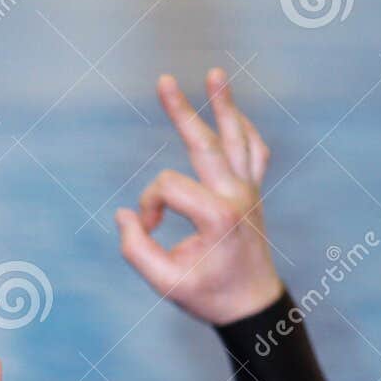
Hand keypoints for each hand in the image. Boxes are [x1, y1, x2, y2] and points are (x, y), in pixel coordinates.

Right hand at [115, 69, 284, 325]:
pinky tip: (233, 115)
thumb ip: (136, 249)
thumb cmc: (208, 295)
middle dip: (181, 112)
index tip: (148, 228)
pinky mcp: (254, 193)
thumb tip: (125, 215)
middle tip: (164, 79)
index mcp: (217, 216)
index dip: (148, 206)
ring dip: (225, 106)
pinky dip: (245, 131)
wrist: (252, 306)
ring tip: (216, 74)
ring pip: (238, 138)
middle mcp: (237, 195)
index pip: (167, 187)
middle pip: (205, 143)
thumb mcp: (164, 282)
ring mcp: (250, 191)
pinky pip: (255, 152)